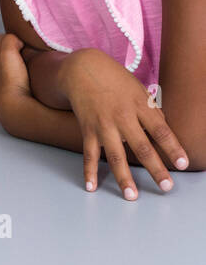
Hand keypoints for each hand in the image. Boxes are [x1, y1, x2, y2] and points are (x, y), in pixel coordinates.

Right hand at [56, 46, 189, 199]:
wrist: (81, 69)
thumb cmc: (115, 79)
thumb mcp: (139, 90)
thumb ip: (151, 112)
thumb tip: (163, 133)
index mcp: (139, 106)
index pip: (160, 130)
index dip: (173, 147)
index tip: (183, 164)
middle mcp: (122, 117)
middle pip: (141, 147)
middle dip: (155, 169)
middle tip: (166, 187)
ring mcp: (103, 125)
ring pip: (115, 156)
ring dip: (124, 177)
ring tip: (132, 196)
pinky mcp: (87, 129)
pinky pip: (89, 154)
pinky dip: (90, 171)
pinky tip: (92, 186)